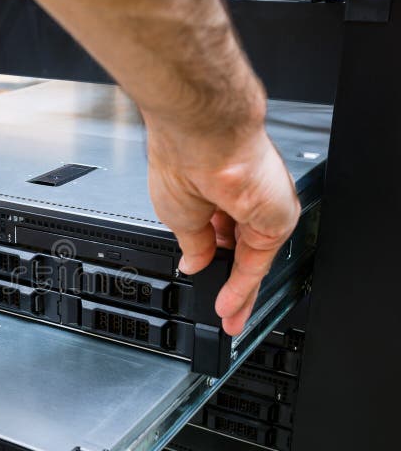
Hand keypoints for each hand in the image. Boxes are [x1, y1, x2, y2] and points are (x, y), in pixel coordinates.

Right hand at [147, 124, 300, 335]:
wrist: (200, 136)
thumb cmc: (183, 156)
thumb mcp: (176, 215)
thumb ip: (192, 243)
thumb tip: (192, 262)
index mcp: (216, 194)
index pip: (221, 238)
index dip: (211, 265)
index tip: (205, 286)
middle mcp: (243, 200)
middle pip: (241, 253)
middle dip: (230, 285)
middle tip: (223, 313)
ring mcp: (261, 208)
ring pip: (254, 261)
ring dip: (240, 291)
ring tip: (225, 314)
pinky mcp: (274, 218)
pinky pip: (259, 261)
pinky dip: (245, 285)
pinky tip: (230, 303)